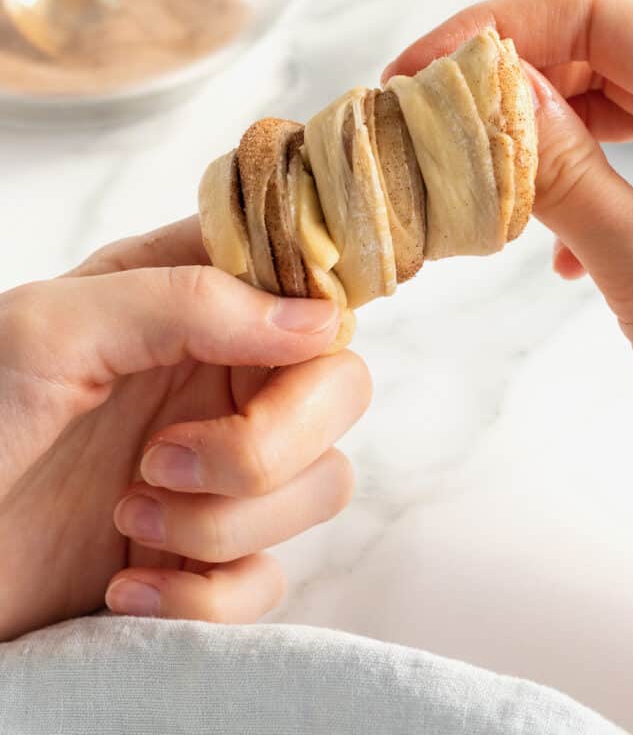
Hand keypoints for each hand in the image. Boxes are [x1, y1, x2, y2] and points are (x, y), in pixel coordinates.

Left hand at [0, 218, 370, 639]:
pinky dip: (205, 595)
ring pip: (320, 486)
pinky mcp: (204, 556)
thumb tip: (318, 322)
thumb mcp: (51, 329)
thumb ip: (187, 302)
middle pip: (340, 389)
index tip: (291, 350)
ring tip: (127, 515)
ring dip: (226, 520)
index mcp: (187, 298)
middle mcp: (215, 376)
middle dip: (269, 442)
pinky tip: (124, 584)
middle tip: (166, 458)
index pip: (307, 277)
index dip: (322, 309)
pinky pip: (267, 579)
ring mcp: (216, 467)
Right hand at [385, 0, 632, 497]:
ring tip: (483, 186)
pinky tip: (562, 254)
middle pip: (603, 55)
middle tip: (434, 130)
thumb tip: (492, 93)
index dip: (499, 27)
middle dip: (512, 84)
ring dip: (544, 141)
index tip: (419, 74)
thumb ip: (567, 174)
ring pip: (617, 114)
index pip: (598, 12)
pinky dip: (586, 195)